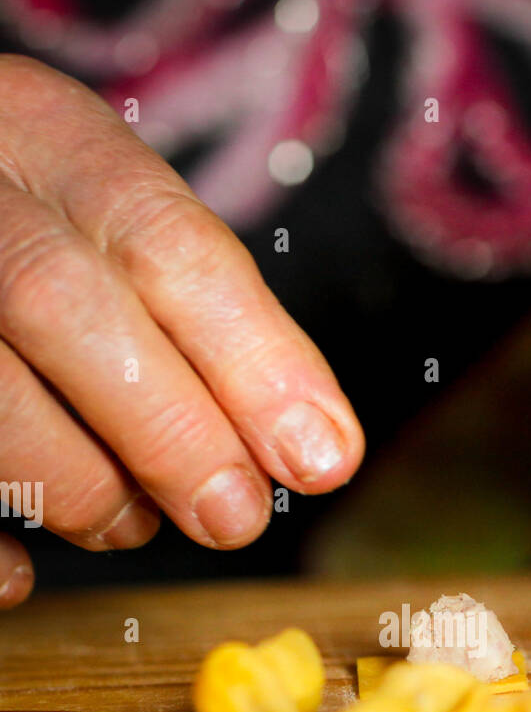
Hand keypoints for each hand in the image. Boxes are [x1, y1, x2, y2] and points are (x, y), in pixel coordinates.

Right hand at [0, 56, 363, 608]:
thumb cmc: (37, 227)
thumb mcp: (114, 220)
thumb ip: (203, 313)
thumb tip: (314, 446)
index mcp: (45, 136)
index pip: (164, 240)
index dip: (254, 361)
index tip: (321, 457)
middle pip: (62, 304)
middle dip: (169, 433)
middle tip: (234, 517)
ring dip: (78, 485)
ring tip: (129, 520)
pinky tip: (21, 575)